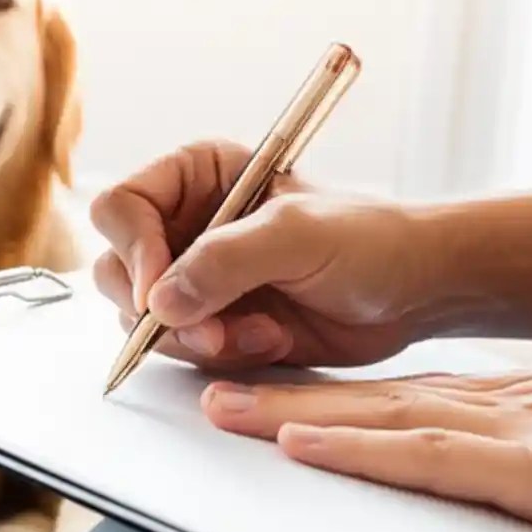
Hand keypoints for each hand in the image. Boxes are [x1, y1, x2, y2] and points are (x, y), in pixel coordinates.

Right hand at [90, 140, 436, 369]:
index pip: (120, 208)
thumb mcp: (298, 236)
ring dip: (200, 338)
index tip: (158, 294)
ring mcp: (193, 277)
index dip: (132, 252)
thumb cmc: (372, 241)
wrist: (414, 294)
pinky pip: (178, 348)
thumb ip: (224, 261)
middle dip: (165, 310)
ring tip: (264, 331)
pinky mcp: (210, 320)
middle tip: (214, 331)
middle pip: (117, 270)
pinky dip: (219, 355)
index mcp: (196, 176)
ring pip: (143, 319)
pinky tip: (269, 341)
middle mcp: (184, 224)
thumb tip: (158, 302)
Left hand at [200, 366, 531, 527]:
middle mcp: (503, 413)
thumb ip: (507, 457)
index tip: (259, 395)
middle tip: (215, 399)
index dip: (325, 397)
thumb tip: (446, 462)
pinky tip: (303, 444)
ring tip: (228, 410)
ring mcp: (523, 434)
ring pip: (388, 415)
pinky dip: (366, 448)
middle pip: (375, 402)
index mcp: (508, 413)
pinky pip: (438, 457)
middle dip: (289, 397)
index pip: (399, 400)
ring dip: (300, 409)